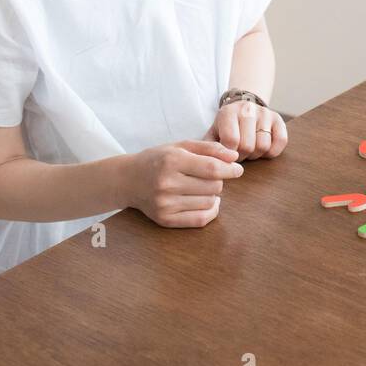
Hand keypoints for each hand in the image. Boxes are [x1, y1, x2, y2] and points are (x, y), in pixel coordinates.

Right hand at [121, 139, 242, 227]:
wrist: (127, 180)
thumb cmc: (158, 160)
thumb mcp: (180, 146)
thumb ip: (209, 148)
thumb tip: (234, 157)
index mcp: (172, 161)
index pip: (212, 168)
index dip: (230, 169)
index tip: (238, 169)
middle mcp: (167, 183)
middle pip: (213, 186)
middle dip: (218, 180)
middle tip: (210, 177)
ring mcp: (165, 204)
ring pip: (209, 202)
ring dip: (213, 195)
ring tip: (202, 187)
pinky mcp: (165, 219)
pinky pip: (200, 219)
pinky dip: (210, 211)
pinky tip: (207, 202)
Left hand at [207, 100, 288, 159]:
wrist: (241, 110)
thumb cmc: (225, 128)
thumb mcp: (212, 134)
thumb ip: (209, 148)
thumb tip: (213, 163)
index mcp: (228, 112)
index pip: (231, 141)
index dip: (230, 155)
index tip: (228, 154)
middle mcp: (247, 109)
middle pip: (248, 146)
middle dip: (242, 156)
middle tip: (239, 153)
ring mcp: (265, 113)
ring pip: (264, 146)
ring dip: (256, 154)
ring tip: (249, 150)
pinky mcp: (279, 119)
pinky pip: (281, 141)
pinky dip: (272, 151)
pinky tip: (263, 149)